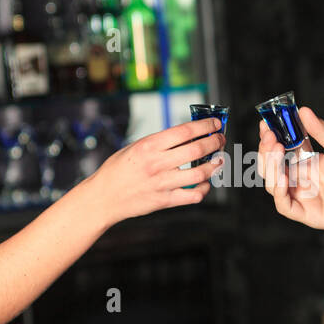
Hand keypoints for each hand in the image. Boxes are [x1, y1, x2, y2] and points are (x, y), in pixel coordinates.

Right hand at [82, 117, 224, 225]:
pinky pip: (193, 196)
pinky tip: (205, 183)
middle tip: (220, 140)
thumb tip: (187, 135)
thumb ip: (159, 143)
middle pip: (197, 149)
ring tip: (219, 160)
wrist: (103, 198)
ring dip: (215, 165)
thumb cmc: (118, 170)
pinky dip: (204, 188)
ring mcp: (162, 183)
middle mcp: (157, 163)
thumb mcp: (134, 147)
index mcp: (149, 146)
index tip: (215, 123)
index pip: (185, 131)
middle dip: (215, 142)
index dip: (205, 125)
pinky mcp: (165, 201)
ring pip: (200, 173)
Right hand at [258, 107, 323, 238]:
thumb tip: (303, 111)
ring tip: (276, 149)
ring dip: (270, 167)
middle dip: (266, 151)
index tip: (266, 123)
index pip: (280, 150)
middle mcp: (300, 180)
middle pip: (271, 167)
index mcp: (306, 163)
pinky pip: (284, 205)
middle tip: (270, 135)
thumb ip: (322, 132)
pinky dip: (279, 192)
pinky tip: (284, 177)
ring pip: (273, 185)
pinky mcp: (307, 214)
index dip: (271, 137)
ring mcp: (302, 197)